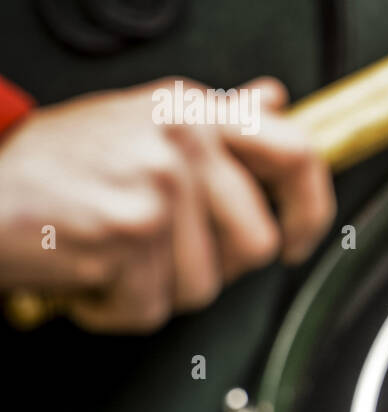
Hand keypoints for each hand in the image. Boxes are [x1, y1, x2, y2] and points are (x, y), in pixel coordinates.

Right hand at [0, 76, 334, 331]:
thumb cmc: (50, 162)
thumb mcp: (138, 117)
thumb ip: (217, 115)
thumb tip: (275, 102)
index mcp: (192, 110)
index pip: (297, 153)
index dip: (312, 209)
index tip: (297, 241)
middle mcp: (181, 142)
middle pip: (253, 245)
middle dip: (208, 269)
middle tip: (155, 253)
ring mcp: (157, 189)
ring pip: (202, 287)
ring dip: (153, 290)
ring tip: (110, 255)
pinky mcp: (128, 235)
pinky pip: (150, 309)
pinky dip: (113, 310)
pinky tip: (85, 274)